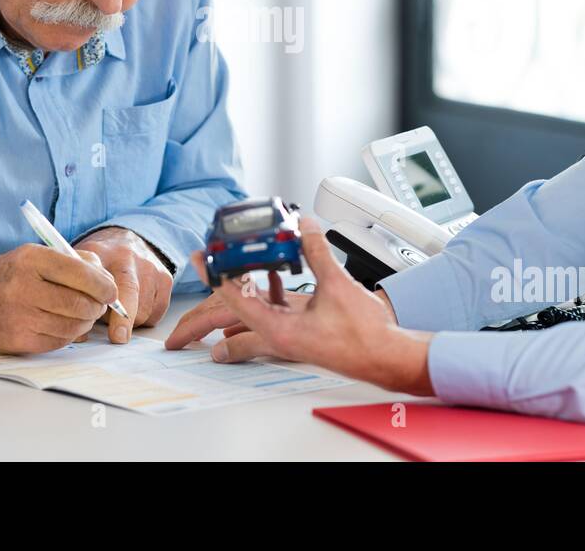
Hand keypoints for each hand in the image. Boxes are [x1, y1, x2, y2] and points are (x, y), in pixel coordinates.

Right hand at [0, 243, 117, 354]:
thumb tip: (107, 281)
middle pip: (79, 304)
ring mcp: (18, 317)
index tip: (111, 291)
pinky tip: (64, 325)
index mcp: (31, 260)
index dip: (102, 285)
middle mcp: (23, 288)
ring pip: (72, 326)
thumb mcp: (35, 255)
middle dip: (97, 307)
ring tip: (83, 315)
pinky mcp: (17, 341)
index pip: (79, 273)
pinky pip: (58, 342)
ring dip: (85, 323)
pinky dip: (68, 335)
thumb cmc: (10, 274)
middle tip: (99, 305)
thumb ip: (73, 261)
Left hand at [75, 226, 173, 342]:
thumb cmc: (98, 263)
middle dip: (124, 318)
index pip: (98, 279)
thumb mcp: (77, 267)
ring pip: (143, 308)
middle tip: (118, 337)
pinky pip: (157, 310)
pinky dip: (145, 318)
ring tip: (119, 312)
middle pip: (129, 291)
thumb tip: (76, 335)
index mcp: (100, 253)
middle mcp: (127, 257)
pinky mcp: (165, 278)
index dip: (98, 303)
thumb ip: (72, 295)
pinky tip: (135, 307)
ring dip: (130, 321)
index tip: (100, 326)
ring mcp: (149, 267)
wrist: (126, 240)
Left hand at [178, 228, 435, 394]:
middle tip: (204, 262)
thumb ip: (317, 252)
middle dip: (217, 284)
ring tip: (230, 266)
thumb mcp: (337, 286)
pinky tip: (274, 276)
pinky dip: (267, 291)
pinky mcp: (298, 331)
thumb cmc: (363, 336)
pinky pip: (272, 310)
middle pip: (232, 310)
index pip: (233, 298)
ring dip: (242, 286)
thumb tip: (304, 227)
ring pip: (251, 310)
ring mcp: (286, 335)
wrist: (384, 357)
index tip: (200, 257)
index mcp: (278, 330)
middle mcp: (277, 335)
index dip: (214, 274)